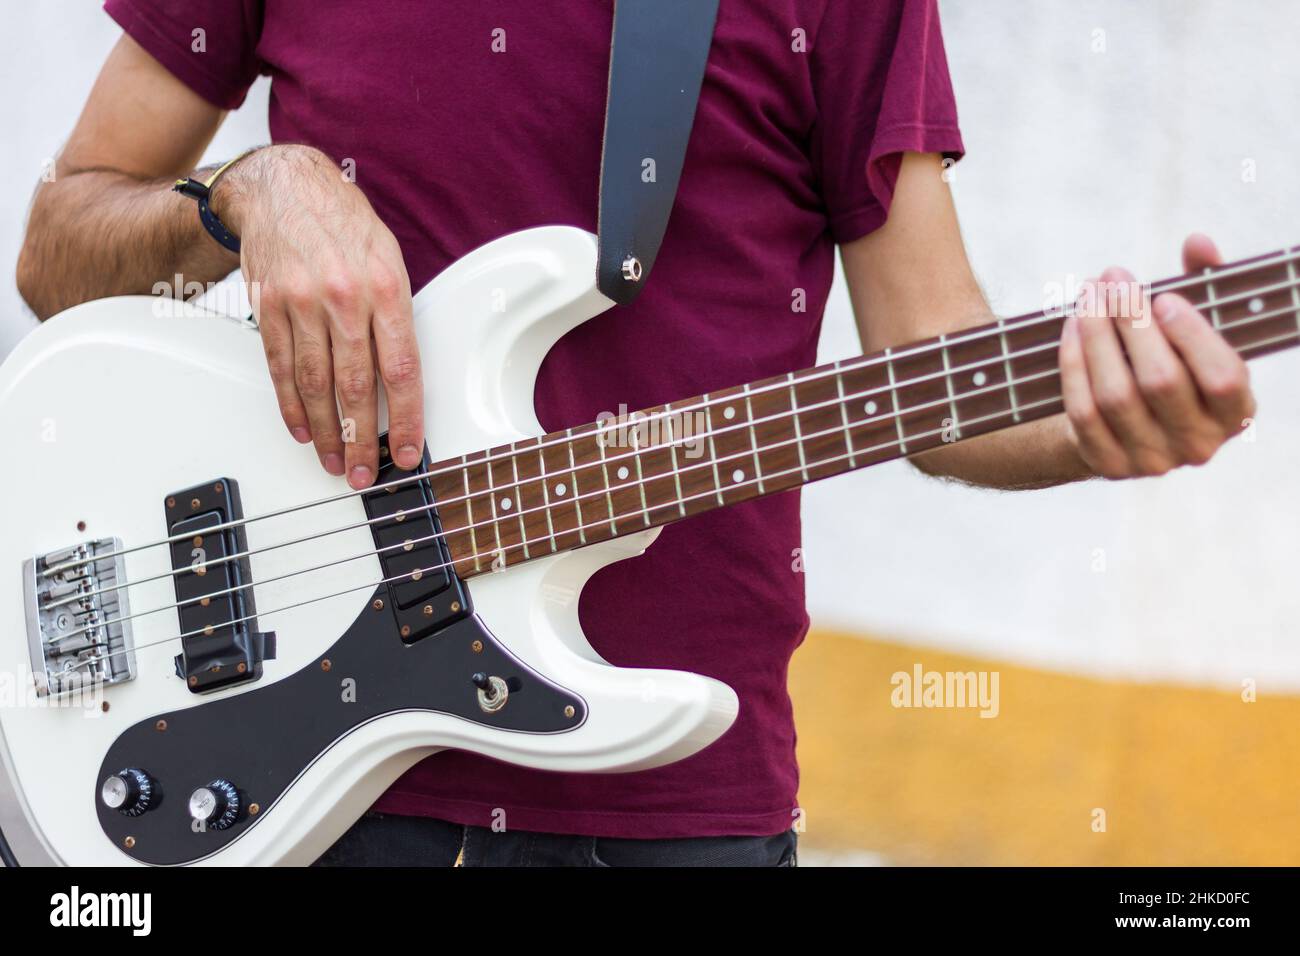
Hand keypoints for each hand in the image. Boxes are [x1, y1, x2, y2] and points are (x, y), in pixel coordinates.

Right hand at [214, 145, 422, 488]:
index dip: (406, 419)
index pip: (401, 369)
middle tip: (362, 473)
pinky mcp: (268, 307)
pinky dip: (290, 405)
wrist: (285, 187)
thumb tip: (404, 381)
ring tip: (333, 460)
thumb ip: (397, 318)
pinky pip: (280, 367)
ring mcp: (301, 303)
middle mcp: (343, 297)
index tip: (408, 452)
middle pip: (355, 386)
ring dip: (325, 431)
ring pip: (314, 384)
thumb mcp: (390, 260)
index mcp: (385, 287)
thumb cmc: (345, 226)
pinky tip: (302, 428)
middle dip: (361, 440)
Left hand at [1059, 234, 1255, 478]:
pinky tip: (1071, 327)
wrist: (1123, 427)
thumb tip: (1198, 242)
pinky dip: (1074, 364)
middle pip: (1161, 381)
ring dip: (1097, 336)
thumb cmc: (1169, 361)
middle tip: (1112, 278)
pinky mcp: (1106, 463)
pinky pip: (1083, 410)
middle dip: (1132, 322)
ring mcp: (1150, 460)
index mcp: (1234, 412)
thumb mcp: (1193, 328)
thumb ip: (1204, 284)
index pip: (1222, 379)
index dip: (1192, 336)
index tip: (1164, 297)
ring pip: (1116, 395)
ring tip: (1088, 295)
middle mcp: (1198, 444)